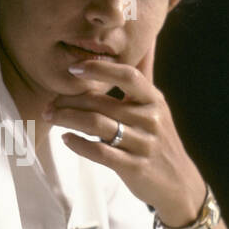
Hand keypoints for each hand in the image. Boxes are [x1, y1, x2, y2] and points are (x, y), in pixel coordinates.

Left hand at [46, 43, 205, 223]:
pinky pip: (101, 153)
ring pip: (97, 126)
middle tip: (49, 103)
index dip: (99, 68)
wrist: (179, 184)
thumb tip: (145, 44)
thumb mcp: (157, 109)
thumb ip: (144, 81)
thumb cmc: (159, 141)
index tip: (73, 69)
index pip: (128, 75)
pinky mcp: (135, 167)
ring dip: (67, 119)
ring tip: (49, 117)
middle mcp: (151, 119)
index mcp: (154, 100)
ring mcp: (144, 144)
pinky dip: (79, 144)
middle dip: (70, 101)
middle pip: (102, 103)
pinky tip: (65, 138)